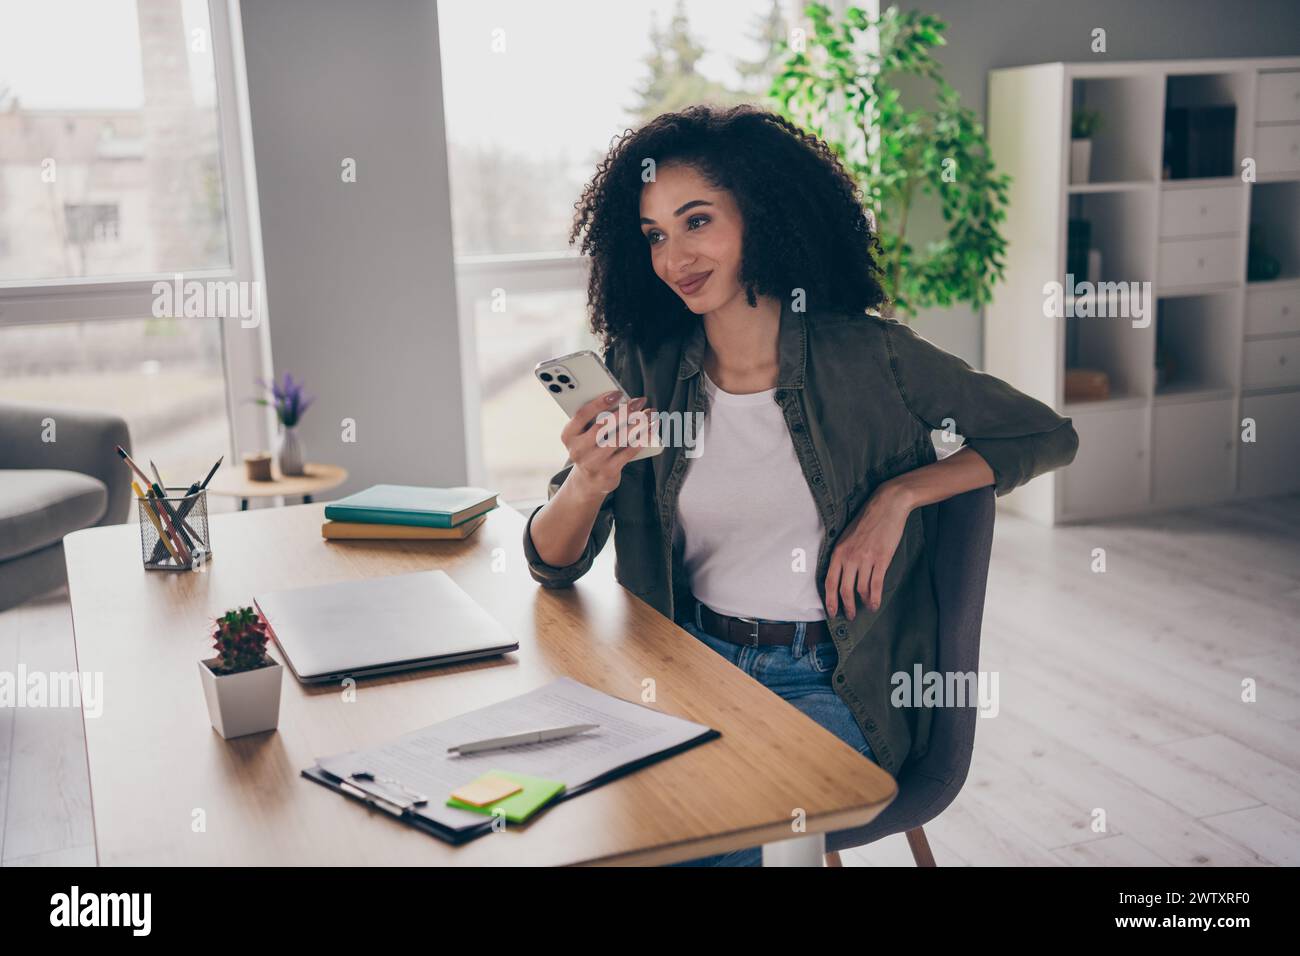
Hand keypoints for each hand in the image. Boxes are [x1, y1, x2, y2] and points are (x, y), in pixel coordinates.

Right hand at [561, 390, 656, 495]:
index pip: (582, 414)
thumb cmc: (590, 448)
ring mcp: (592, 462)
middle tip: (639, 401)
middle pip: (603, 426)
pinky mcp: (607, 471)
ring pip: (618, 439)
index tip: (618, 393)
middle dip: (623, 412)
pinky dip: (640, 439)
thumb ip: (595, 418)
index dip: (600, 402)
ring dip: (636, 424)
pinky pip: (627, 453)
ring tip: (648, 414)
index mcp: (568, 435)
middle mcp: (578, 450)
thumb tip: (622, 401)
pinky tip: (649, 430)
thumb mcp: (584, 434)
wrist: (589, 481)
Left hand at [824, 482, 911, 620]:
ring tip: (865, 609)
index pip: (829, 582)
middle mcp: (849, 557)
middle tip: (849, 616)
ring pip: (860, 590)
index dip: (829, 600)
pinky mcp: (881, 560)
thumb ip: (843, 554)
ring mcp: (865, 559)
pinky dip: (874, 598)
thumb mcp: (847, 536)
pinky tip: (875, 605)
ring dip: (862, 604)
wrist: (887, 506)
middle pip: (843, 590)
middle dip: (846, 607)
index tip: (831, 612)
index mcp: (838, 551)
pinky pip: (875, 585)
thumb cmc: (867, 520)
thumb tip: (842, 574)